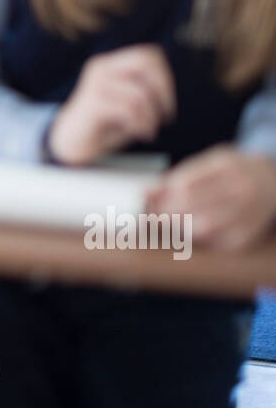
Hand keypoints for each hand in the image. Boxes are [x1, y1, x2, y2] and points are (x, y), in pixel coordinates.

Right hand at [47, 45, 175, 165]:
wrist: (71, 143)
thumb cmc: (103, 125)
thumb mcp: (127, 104)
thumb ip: (143, 91)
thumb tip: (167, 90)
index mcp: (109, 64)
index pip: (148, 55)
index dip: (165, 77)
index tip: (167, 103)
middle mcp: (101, 67)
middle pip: (144, 62)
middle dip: (162, 89)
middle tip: (165, 114)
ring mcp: (95, 83)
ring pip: (139, 93)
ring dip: (150, 116)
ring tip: (148, 130)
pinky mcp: (92, 102)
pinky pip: (128, 110)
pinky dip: (140, 124)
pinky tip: (141, 133)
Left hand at [146, 146, 275, 253]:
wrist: (273, 181)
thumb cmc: (232, 171)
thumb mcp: (209, 164)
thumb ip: (178, 177)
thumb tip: (145, 193)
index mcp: (226, 165)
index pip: (185, 183)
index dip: (163, 196)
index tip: (149, 201)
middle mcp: (241, 187)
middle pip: (192, 206)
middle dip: (166, 213)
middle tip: (155, 216)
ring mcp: (249, 212)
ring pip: (204, 228)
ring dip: (179, 229)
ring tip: (172, 224)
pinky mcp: (250, 234)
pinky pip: (218, 243)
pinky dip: (200, 241)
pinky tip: (193, 234)